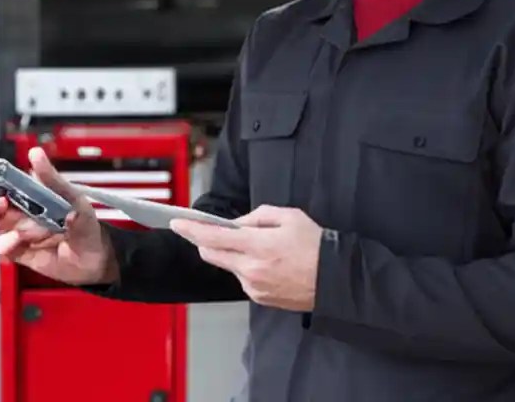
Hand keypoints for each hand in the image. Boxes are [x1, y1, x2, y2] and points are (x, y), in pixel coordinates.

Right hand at [0, 146, 117, 285]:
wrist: (95, 259)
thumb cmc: (86, 224)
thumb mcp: (74, 198)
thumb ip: (54, 179)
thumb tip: (37, 156)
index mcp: (38, 196)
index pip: (15, 184)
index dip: (4, 180)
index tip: (0, 177)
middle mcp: (27, 213)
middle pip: (1, 206)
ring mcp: (24, 233)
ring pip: (2, 228)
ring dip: (5, 230)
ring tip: (18, 235)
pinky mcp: (23, 252)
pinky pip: (6, 248)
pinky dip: (6, 246)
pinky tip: (14, 244)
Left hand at [169, 204, 322, 310]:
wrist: (337, 280)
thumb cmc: (316, 245)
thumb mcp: (288, 217)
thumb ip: (256, 216)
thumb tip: (235, 224)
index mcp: (257, 245)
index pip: (212, 237)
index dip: (190, 229)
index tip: (176, 223)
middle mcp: (251, 268)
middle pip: (211, 254)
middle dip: (205, 241)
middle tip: (210, 231)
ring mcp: (254, 286)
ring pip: (228, 266)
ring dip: (232, 255)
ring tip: (260, 248)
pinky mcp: (260, 298)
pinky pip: (243, 279)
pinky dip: (246, 268)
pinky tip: (268, 264)